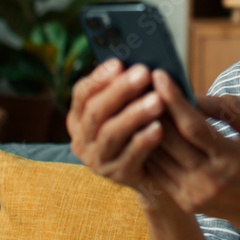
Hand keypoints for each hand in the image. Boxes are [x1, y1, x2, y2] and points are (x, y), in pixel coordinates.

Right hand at [67, 59, 167, 201]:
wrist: (157, 170)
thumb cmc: (143, 127)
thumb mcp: (130, 107)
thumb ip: (130, 89)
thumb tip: (140, 63)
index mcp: (80, 118)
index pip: (82, 93)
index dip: (99, 78)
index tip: (119, 62)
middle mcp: (82, 140)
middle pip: (96, 112)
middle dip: (120, 90)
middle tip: (143, 73)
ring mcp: (98, 161)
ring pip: (111, 133)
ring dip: (134, 114)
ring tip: (157, 100)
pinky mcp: (119, 176)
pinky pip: (130, 157)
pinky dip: (144, 141)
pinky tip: (159, 128)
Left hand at [146, 70, 239, 235]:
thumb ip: (233, 112)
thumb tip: (197, 96)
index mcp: (232, 160)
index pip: (193, 127)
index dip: (174, 100)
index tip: (159, 75)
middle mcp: (209, 180)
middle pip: (169, 140)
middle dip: (152, 108)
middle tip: (139, 80)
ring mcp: (193, 194)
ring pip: (158, 155)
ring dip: (143, 126)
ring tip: (135, 99)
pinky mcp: (183, 201)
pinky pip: (157, 169)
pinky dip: (148, 146)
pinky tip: (142, 126)